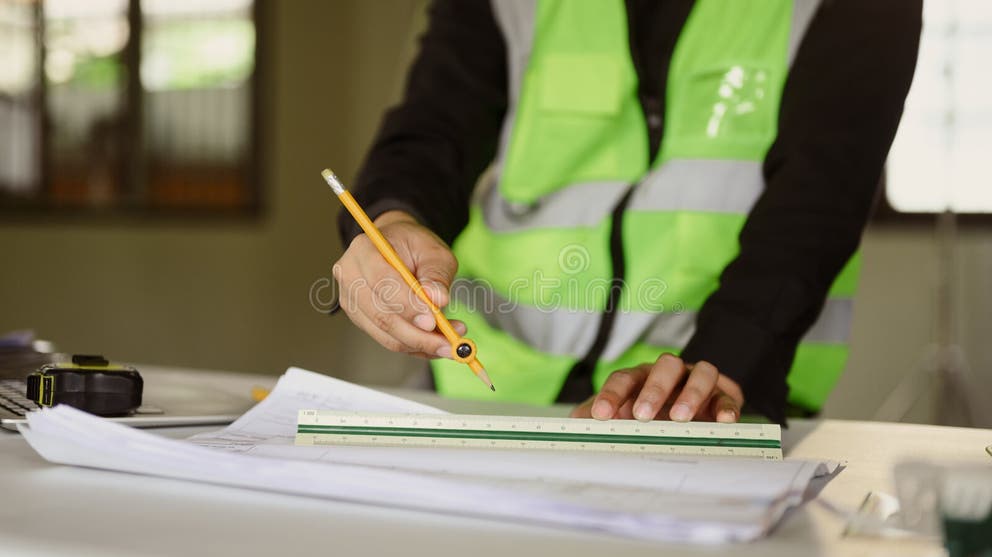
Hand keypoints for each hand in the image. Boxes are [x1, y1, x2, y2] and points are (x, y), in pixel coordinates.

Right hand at [333, 210, 464, 358]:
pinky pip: (388, 339)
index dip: (407, 305)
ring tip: (448, 342)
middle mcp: (350, 276)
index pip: (382, 282)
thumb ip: (436, 274)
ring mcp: (351, 300)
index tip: (433, 320)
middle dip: (416, 334)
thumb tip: (438, 299)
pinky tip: (436, 342)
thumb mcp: (434, 251)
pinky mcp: (360, 319)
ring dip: (419, 344)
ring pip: (384, 333)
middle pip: (380, 315)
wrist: (397, 247)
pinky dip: (414, 346)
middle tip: (447, 342)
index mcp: (363, 249)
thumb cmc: (414, 246)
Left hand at [570, 354, 743, 422]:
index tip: (601, 415)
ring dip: (690, 393)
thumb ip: (599, 419)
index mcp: (642, 378)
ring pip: (700, 373)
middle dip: (653, 390)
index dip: (612, 394)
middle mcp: (671, 374)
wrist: (694, 411)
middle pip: (664, 366)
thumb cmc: (651, 414)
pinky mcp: (725, 395)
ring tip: (681, 418)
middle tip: (643, 415)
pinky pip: (729, 396)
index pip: (624, 378)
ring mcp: (700, 381)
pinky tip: (724, 422)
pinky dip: (727, 407)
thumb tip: (574, 426)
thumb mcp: (623, 416)